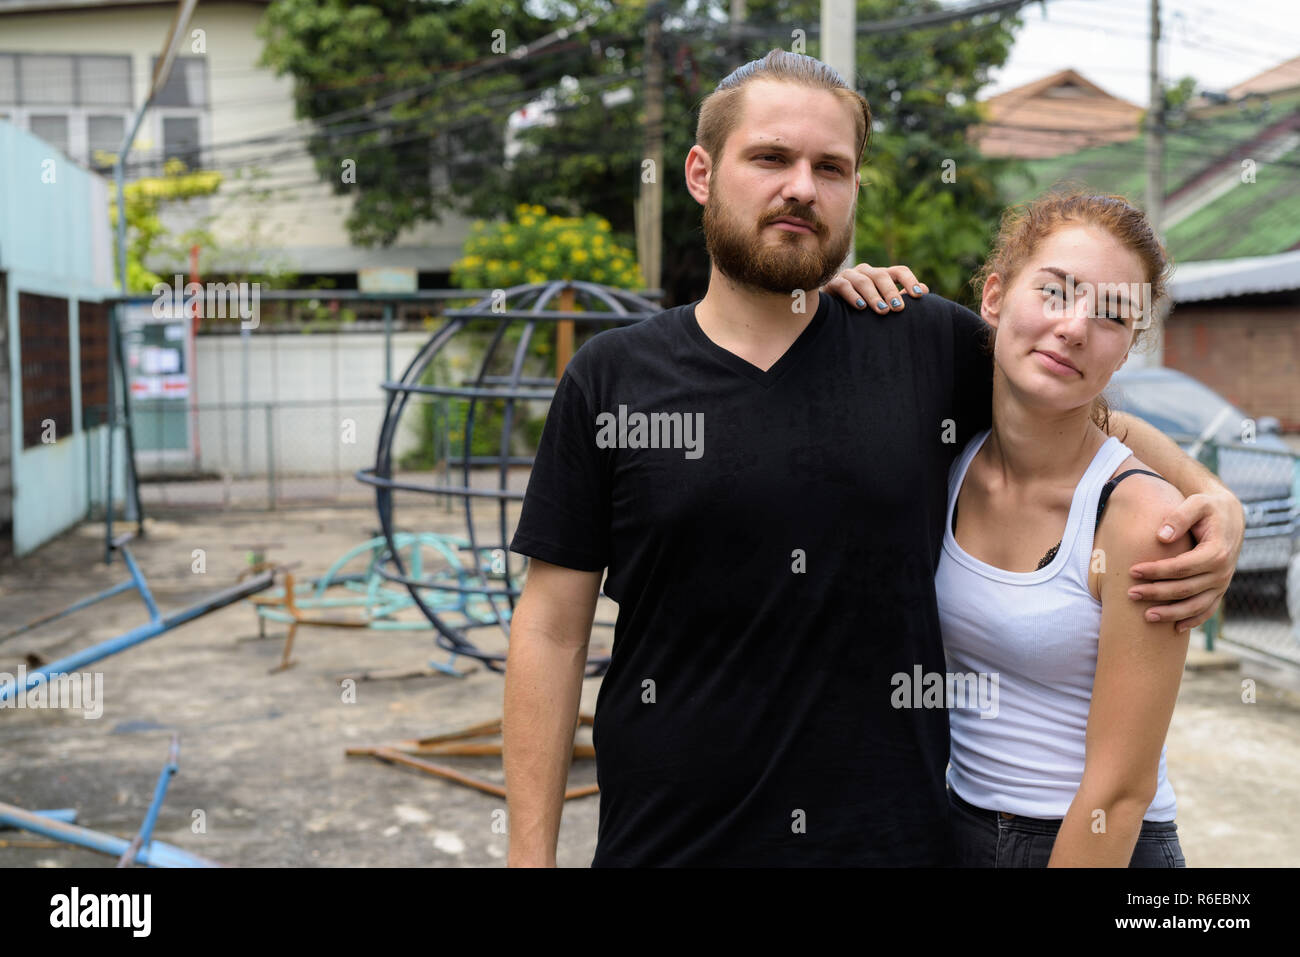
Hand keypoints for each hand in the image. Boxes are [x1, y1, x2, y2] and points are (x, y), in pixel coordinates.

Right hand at [823, 263, 927, 313]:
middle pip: (882, 276)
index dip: (911, 281)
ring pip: (863, 280)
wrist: (829, 310)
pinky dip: (853, 296)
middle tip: (899, 309)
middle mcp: (866, 272)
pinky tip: (861, 307)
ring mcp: (849, 276)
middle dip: (891, 292)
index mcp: (881, 275)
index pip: (899, 272)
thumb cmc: (860, 308)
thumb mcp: (882, 302)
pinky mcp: (833, 283)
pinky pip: (844, 286)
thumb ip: (901, 297)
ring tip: (882, 311)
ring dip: (874, 296)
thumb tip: (926, 290)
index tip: (920, 295)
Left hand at [1126, 489, 1245, 631]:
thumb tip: (1161, 536)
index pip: (1181, 567)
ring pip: (1196, 605)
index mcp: (1216, 552)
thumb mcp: (1196, 503)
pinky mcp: (1220, 589)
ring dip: (1171, 613)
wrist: (1229, 517)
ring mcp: (1222, 583)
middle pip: (1185, 589)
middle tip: (1130, 594)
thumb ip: (1179, 517)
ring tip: (1146, 616)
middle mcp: (1222, 572)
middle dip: (1156, 593)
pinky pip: (1208, 610)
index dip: (1156, 571)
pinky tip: (1175, 628)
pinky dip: (1193, 620)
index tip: (1132, 571)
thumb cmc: (1208, 508)